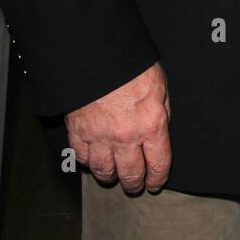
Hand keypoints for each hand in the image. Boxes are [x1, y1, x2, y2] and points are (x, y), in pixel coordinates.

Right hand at [65, 61, 171, 192]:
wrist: (97, 54)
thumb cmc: (131, 65)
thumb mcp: (159, 84)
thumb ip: (161, 110)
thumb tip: (160, 129)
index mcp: (150, 125)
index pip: (158, 164)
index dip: (157, 179)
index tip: (155, 184)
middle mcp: (126, 137)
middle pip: (130, 174)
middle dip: (134, 183)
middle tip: (135, 185)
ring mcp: (100, 137)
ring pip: (104, 171)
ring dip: (110, 176)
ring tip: (113, 176)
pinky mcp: (78, 131)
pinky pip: (81, 157)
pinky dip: (87, 162)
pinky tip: (92, 160)